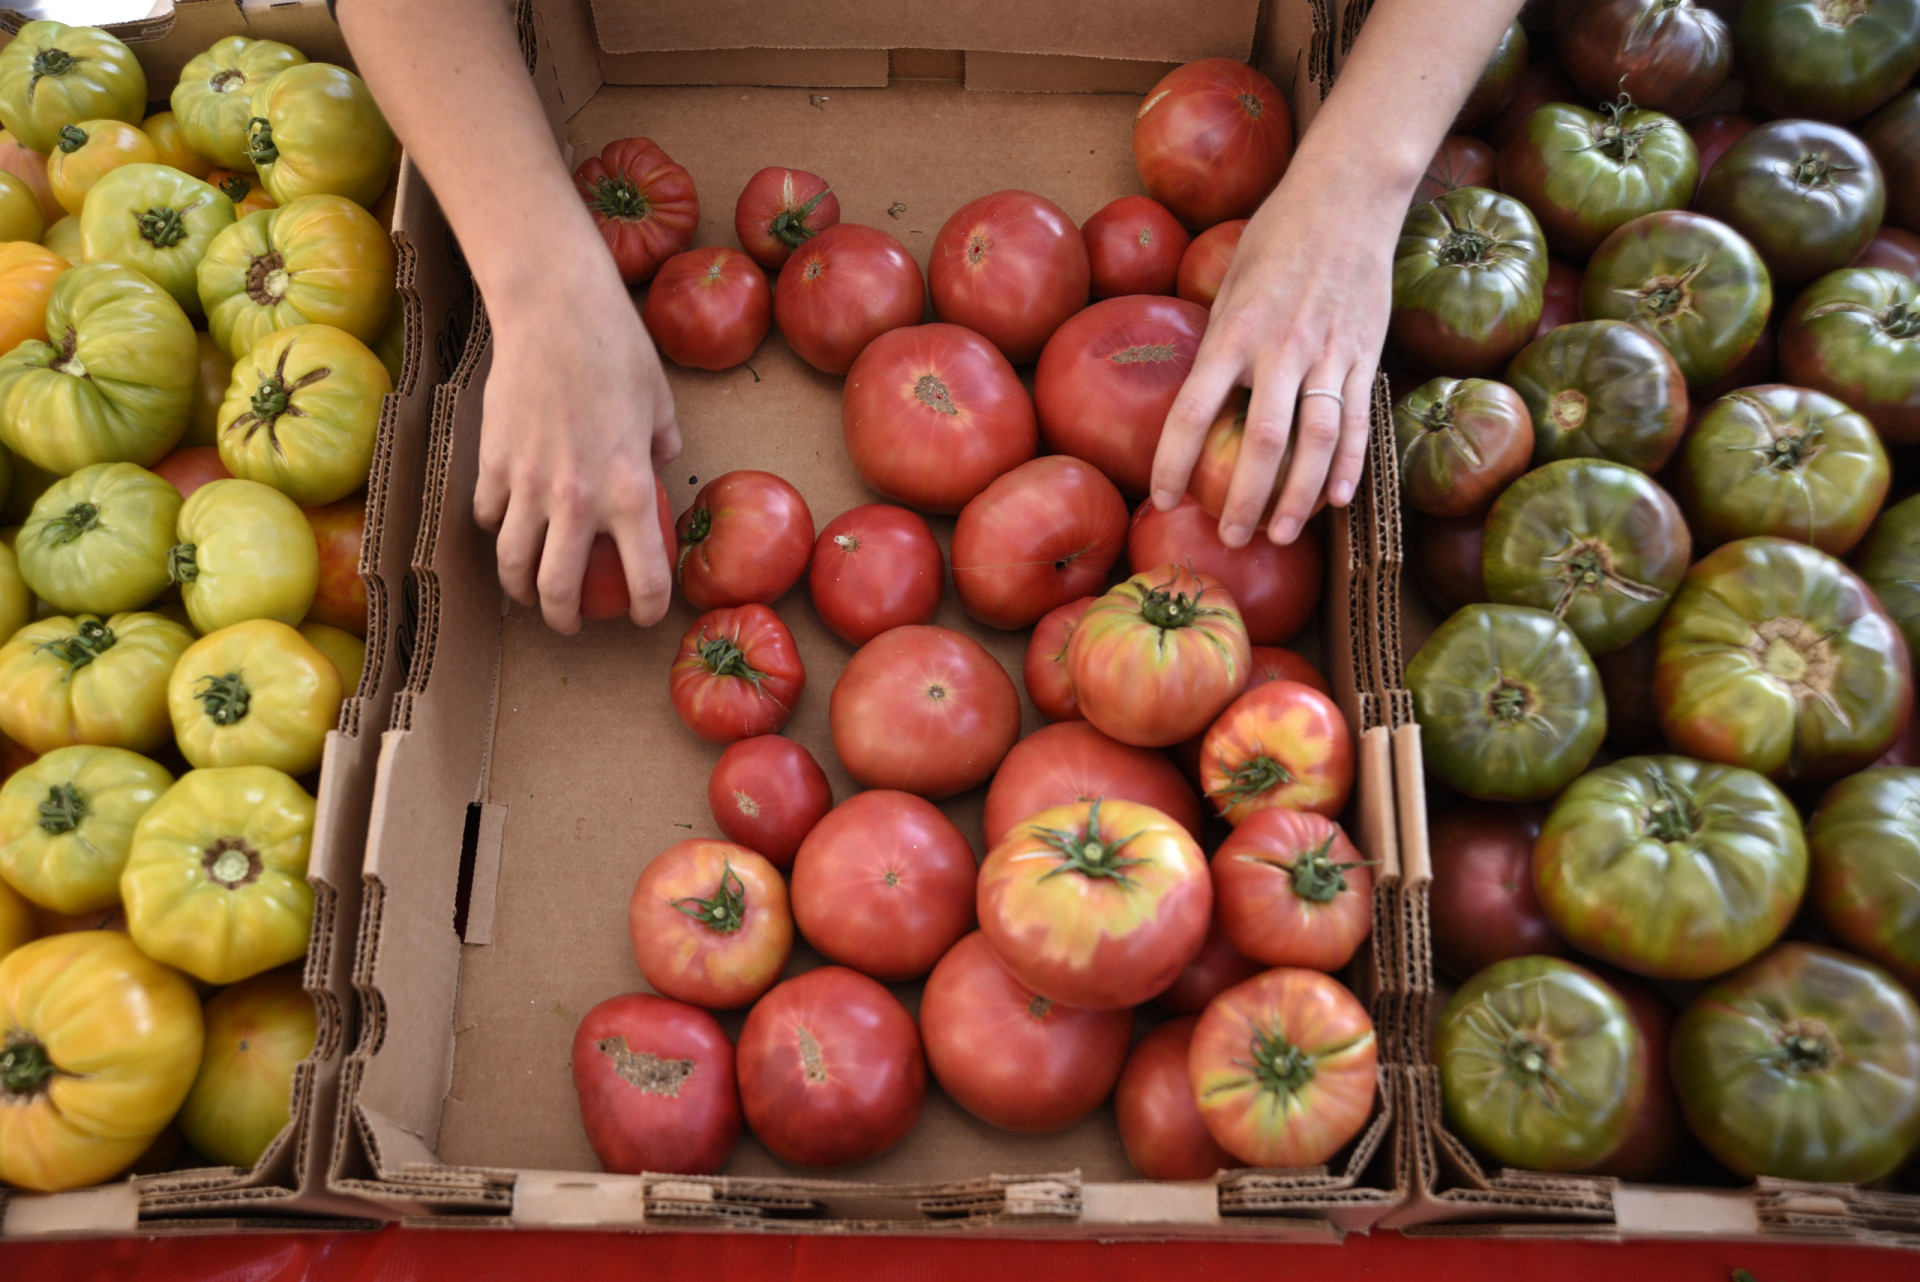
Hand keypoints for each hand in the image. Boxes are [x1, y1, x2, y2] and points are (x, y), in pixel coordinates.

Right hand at [473, 245, 681, 632]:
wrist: (554, 309)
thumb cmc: (617, 348)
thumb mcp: (660, 403)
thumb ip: (660, 446)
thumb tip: (658, 468)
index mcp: (629, 490)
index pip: (645, 578)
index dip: (649, 607)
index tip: (646, 614)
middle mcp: (577, 500)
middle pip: (561, 589)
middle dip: (566, 619)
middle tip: (572, 624)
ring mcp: (528, 484)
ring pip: (513, 563)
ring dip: (521, 588)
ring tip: (529, 594)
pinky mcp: (492, 461)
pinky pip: (488, 515)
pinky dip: (497, 529)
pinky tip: (506, 528)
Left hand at [1149, 151, 1402, 547]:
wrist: (1348, 195)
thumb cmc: (1275, 237)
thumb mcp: (1229, 285)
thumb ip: (1218, 344)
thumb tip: (1199, 400)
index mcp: (1233, 331)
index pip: (1191, 412)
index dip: (1172, 463)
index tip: (1163, 500)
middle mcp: (1281, 347)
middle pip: (1261, 442)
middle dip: (1243, 498)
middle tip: (1229, 537)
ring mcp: (1329, 352)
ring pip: (1317, 441)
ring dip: (1298, 497)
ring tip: (1279, 535)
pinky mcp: (1366, 352)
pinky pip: (1358, 421)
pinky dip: (1349, 466)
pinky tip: (1336, 503)